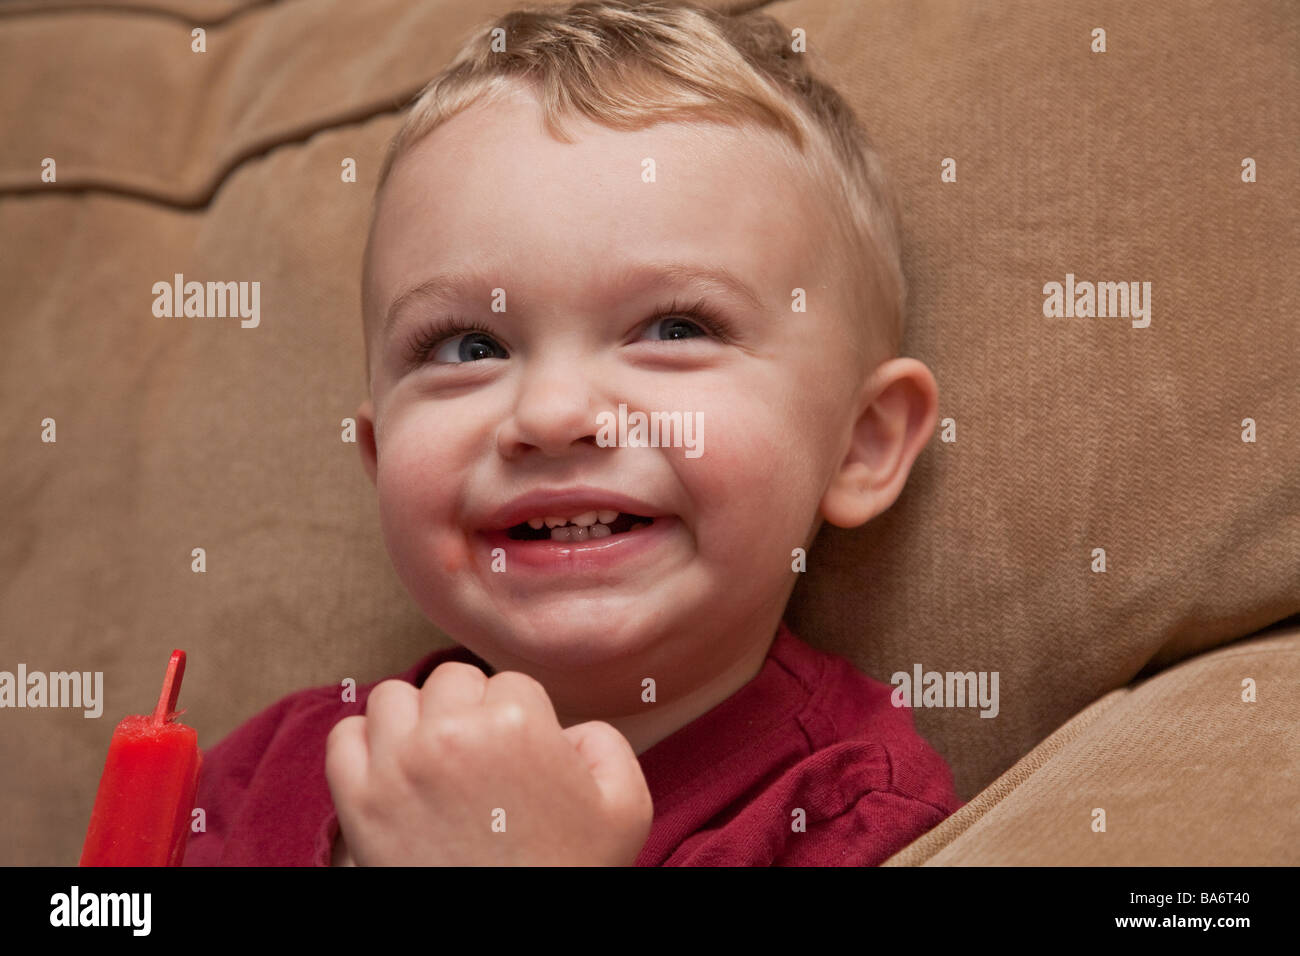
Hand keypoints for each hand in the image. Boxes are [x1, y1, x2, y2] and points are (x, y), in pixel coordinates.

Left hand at [324, 662, 653, 864]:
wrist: (514, 943)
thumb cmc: (570, 872)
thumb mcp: (626, 803)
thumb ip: (605, 740)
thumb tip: (566, 727)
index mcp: (516, 724)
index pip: (511, 684)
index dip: (521, 718)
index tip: (521, 756)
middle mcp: (449, 735)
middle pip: (452, 680)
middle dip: (470, 711)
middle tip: (482, 758)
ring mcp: (397, 767)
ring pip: (393, 697)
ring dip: (416, 720)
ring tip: (436, 759)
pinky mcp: (358, 803)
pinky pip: (345, 736)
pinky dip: (366, 745)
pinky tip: (394, 770)